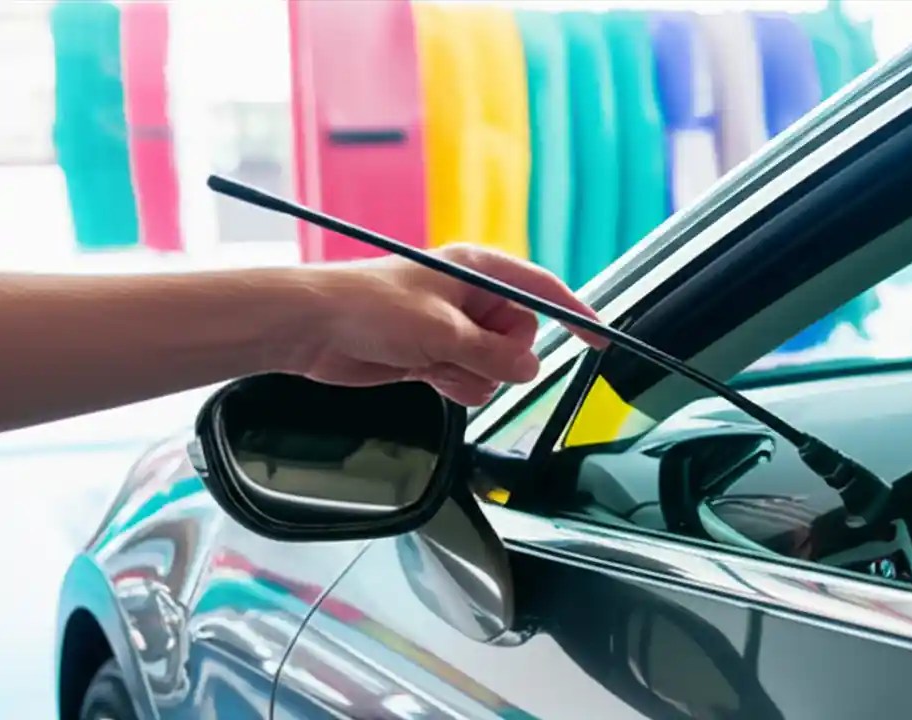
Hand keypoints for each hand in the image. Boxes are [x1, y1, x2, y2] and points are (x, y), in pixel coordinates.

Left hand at [284, 244, 601, 405]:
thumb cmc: (368, 306)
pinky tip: (429, 376)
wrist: (312, 329)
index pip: (541, 289)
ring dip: (475, 375)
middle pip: (519, 336)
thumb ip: (492, 355)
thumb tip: (530, 370)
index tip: (598, 339)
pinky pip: (470, 379)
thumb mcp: (441, 331)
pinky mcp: (433, 356)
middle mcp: (468, 298)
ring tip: (438, 366)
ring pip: (495, 365)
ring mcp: (452, 329)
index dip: (574, 312)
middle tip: (473, 358)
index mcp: (476, 271)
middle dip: (503, 357)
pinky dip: (458, 384)